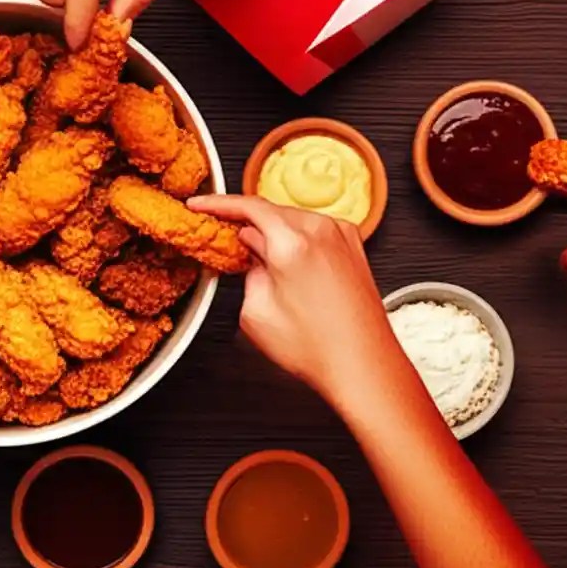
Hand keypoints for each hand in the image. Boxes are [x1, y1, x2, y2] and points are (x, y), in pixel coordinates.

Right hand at [187, 195, 397, 394]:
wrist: (364, 365)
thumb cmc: (319, 348)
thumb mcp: (257, 312)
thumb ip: (248, 271)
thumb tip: (251, 254)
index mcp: (291, 243)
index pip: (247, 205)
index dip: (218, 202)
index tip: (201, 204)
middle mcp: (320, 231)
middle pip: (270, 211)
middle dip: (246, 223)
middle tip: (226, 240)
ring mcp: (341, 236)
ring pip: (293, 219)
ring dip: (272, 233)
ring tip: (259, 261)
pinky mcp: (353, 247)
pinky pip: (314, 230)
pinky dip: (295, 239)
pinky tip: (287, 264)